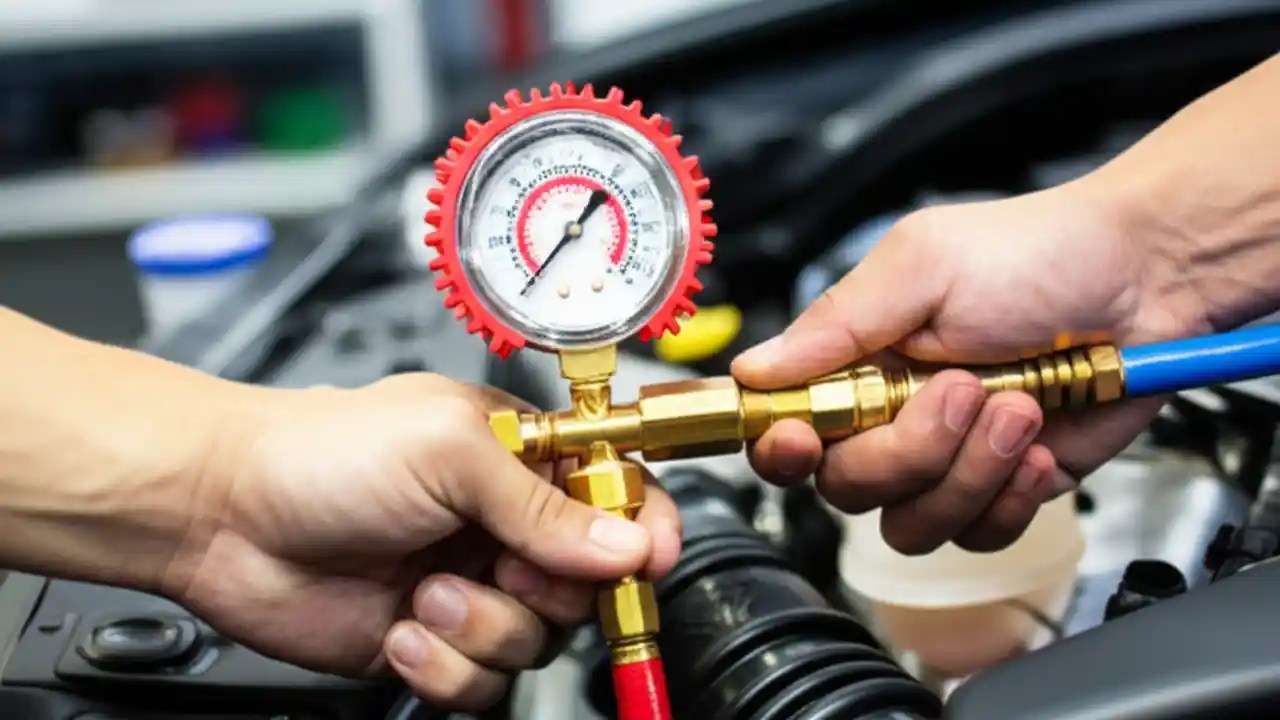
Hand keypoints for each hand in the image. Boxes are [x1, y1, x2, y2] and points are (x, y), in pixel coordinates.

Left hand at [161, 374, 680, 710]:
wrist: (225, 514)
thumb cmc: (324, 451)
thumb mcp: (448, 450)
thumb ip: (541, 502)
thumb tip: (624, 542)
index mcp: (522, 459)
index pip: (618, 496)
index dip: (644, 530)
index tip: (646, 560)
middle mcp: (504, 526)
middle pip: (590, 585)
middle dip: (547, 590)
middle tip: (503, 570)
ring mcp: (472, 587)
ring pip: (538, 642)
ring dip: (483, 628)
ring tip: (427, 595)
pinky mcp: (435, 642)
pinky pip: (484, 682)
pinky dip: (446, 666)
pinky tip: (403, 630)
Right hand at [732, 180, 1209, 554]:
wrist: (1147, 280)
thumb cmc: (1037, 254)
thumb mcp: (922, 265)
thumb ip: (835, 324)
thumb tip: (753, 368)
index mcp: (858, 361)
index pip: (785, 425)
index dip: (781, 446)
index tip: (801, 436)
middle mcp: (892, 417)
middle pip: (846, 486)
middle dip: (906, 450)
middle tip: (961, 390)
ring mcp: (949, 459)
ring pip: (910, 524)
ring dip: (968, 472)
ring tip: (1019, 407)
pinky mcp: (1005, 488)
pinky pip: (978, 535)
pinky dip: (1010, 497)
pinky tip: (1039, 444)